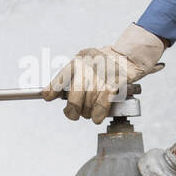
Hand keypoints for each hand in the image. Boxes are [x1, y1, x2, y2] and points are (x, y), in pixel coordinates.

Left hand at [41, 23, 165, 122]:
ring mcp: (101, 75)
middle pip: (74, 95)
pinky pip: (102, 103)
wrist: (128, 57)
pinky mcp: (113, 82)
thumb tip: (52, 94)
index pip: (61, 77)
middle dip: (72, 110)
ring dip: (87, 113)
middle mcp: (87, 66)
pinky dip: (98, 114)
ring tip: (88, 114)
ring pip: (88, 102)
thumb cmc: (105, 64)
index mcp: (78, 61)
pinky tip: (96, 118)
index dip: (52, 90)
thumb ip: (71, 77)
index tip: (47, 97)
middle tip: (72, 114)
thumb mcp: (84, 63)